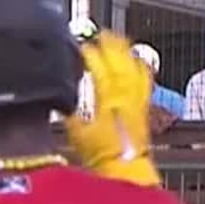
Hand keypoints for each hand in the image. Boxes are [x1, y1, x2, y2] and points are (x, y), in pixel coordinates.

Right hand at [62, 31, 159, 186]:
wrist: (125, 169)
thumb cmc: (102, 156)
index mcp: (107, 100)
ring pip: (133, 68)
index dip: (90, 55)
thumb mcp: (76, 133)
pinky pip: (144, 80)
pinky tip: (137, 60)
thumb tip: (60, 99)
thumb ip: (68, 112)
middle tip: (101, 34)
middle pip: (119, 62)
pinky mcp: (143, 107)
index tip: (82, 47)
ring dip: (125, 52)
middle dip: (109, 45)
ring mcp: (136, 101)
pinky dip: (140, 67)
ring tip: (118, 40)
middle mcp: (124, 97)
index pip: (99, 68)